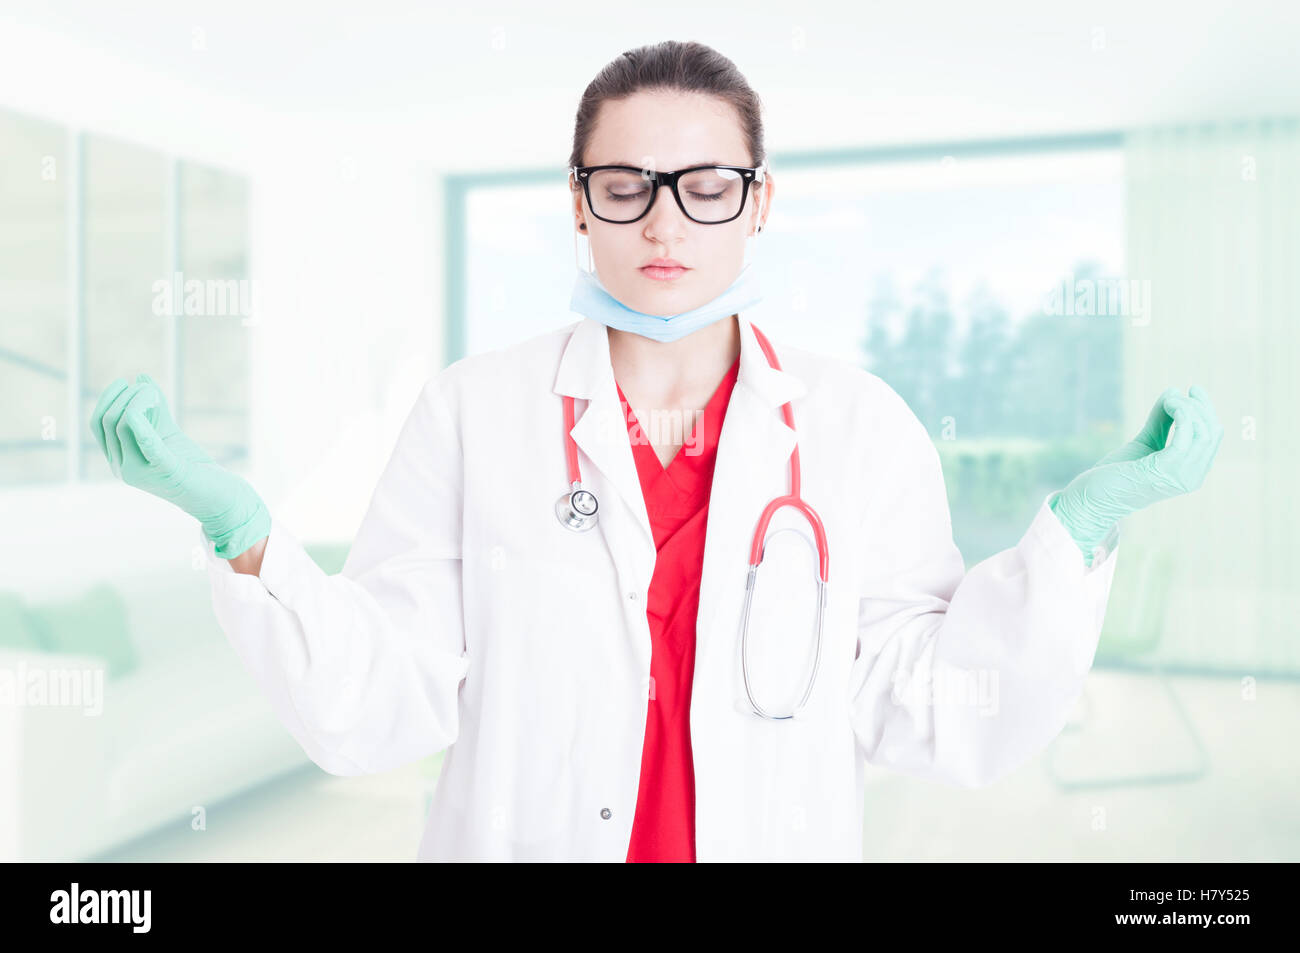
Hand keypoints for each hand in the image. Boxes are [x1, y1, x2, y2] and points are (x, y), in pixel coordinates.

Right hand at [89, 373, 270, 557]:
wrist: (216, 497)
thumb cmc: (190, 465)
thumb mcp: (166, 432)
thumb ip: (154, 408)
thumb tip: (141, 377)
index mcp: (119, 459)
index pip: (97, 424)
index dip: (107, 398)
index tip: (125, 382)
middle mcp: (122, 468)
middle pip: (107, 422)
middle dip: (124, 396)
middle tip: (147, 389)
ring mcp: (140, 472)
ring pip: (122, 425)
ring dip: (138, 400)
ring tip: (155, 395)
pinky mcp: (165, 470)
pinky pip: (147, 442)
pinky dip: (144, 419)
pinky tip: (152, 400)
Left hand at [1050, 385, 1222, 564]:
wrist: (1094, 498)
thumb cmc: (1118, 473)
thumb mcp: (1146, 441)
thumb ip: (1161, 421)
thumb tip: (1173, 391)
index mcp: (1192, 472)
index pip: (1213, 437)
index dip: (1207, 410)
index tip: (1193, 390)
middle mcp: (1192, 477)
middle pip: (1212, 432)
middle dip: (1200, 407)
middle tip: (1182, 391)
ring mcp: (1181, 477)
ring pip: (1203, 432)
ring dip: (1188, 408)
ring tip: (1169, 400)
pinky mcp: (1165, 470)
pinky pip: (1186, 436)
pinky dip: (1181, 415)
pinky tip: (1168, 405)